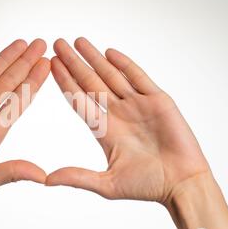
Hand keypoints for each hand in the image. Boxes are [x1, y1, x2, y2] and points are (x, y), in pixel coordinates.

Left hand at [47, 37, 207, 201]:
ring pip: (111, 76)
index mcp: (105, 130)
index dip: (65, 83)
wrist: (182, 185)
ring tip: (79, 42)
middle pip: (91, 83)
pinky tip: (109, 53)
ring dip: (95, 59)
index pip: (79, 100)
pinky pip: (139, 78)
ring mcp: (137, 105)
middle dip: (74, 64)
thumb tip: (46, 180)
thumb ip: (77, 177)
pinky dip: (125, 65)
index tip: (51, 66)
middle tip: (58, 44)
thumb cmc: (147, 186)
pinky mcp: (158, 101)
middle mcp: (118, 114)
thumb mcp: (107, 184)